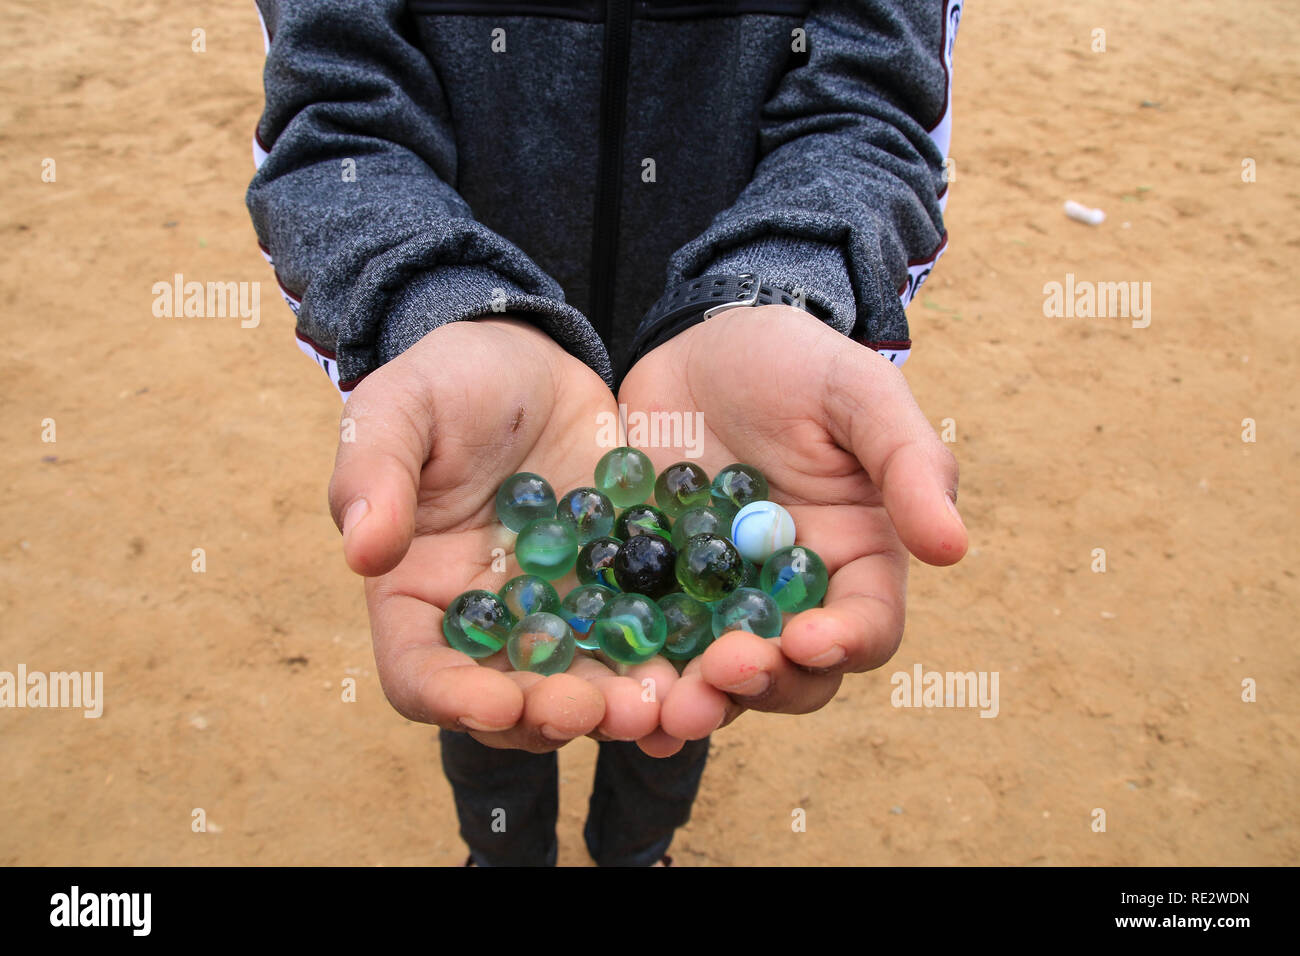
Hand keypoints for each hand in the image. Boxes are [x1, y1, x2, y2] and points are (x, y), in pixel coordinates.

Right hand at [329, 318, 682, 754]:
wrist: (532, 359)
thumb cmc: (448, 382)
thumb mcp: (401, 408)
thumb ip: (375, 473)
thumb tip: (362, 551)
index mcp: (419, 596)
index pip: (420, 673)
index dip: (453, 698)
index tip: (496, 701)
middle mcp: (491, 622)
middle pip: (512, 701)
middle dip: (553, 715)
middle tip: (600, 708)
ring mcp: (560, 612)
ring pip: (586, 684)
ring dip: (621, 705)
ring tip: (660, 702)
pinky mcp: (621, 590)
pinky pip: (645, 639)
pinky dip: (674, 662)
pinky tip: (708, 667)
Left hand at [617, 305, 966, 737]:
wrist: (698, 345)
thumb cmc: (795, 363)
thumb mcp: (857, 394)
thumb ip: (908, 461)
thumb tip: (953, 548)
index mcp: (855, 558)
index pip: (867, 624)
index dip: (844, 641)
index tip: (809, 639)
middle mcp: (790, 596)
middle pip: (792, 672)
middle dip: (762, 683)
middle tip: (724, 672)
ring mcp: (719, 602)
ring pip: (717, 678)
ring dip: (698, 702)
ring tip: (668, 708)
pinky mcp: (655, 594)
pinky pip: (648, 647)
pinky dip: (634, 680)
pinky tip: (609, 699)